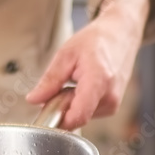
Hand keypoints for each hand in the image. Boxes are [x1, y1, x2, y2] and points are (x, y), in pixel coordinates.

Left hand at [27, 0, 150, 129]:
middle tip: (60, 86)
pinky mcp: (113, 106)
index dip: (58, 120)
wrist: (121, 34)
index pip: (78, 116)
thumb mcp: (66, 54)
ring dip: (72, 104)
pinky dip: (81, 103)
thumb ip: (50, 80)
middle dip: (63, 107)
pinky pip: (90, 112)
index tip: (45, 112)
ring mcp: (114, 104)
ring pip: (82, 116)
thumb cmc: (97, 40)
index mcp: (98, 81)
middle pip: (77, 117)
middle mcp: (110, 97)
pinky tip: (84, 86)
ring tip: (75, 82)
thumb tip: (34, 100)